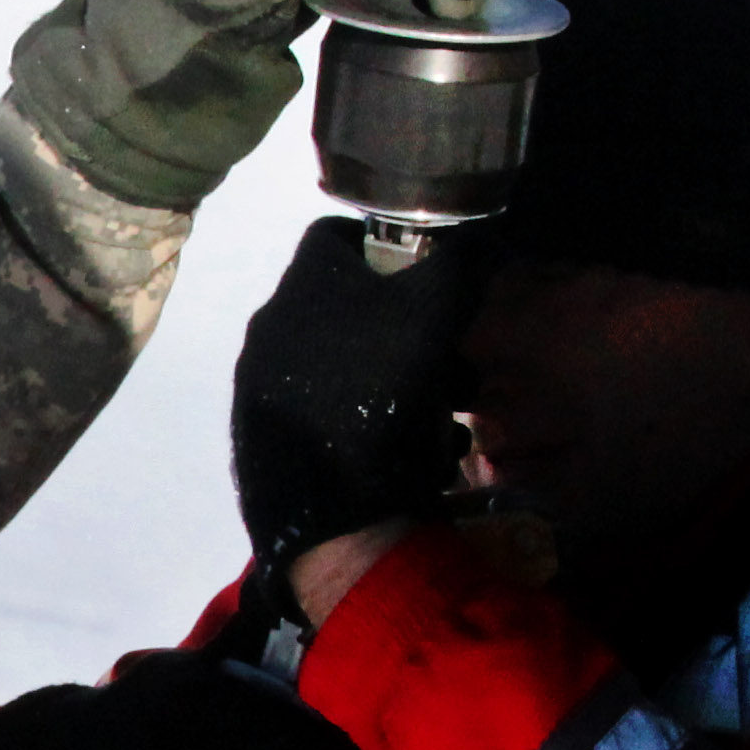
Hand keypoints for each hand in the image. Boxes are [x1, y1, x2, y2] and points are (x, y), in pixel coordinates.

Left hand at [234, 214, 494, 568]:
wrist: (326, 514)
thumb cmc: (380, 393)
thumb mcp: (435, 312)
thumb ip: (462, 261)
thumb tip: (484, 235)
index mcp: (298, 290)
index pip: (335, 235)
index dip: (389, 244)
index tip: (433, 275)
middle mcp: (271, 333)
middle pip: (352, 308)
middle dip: (415, 332)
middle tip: (456, 363)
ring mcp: (265, 393)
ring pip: (351, 368)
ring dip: (409, 385)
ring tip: (450, 415)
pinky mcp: (271, 446)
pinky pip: (335, 418)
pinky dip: (379, 428)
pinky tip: (419, 457)